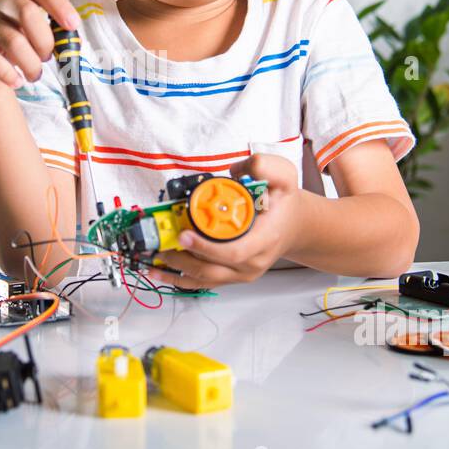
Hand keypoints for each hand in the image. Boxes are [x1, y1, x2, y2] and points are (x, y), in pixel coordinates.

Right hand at [0, 0, 79, 89]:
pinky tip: (17, 81)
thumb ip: (51, 29)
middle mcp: (1, 3)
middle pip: (26, 12)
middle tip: (49, 57)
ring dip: (30, 64)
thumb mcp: (31, 26)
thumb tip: (74, 44)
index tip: (73, 25)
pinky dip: (8, 74)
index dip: (59, 4)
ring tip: (35, 75)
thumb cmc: (15, 36)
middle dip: (44, 40)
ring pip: (13, 41)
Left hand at [154, 153, 302, 287]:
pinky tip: (161, 272)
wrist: (294, 224)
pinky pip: (205, 282)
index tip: (185, 235)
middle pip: (213, 270)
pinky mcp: (232, 275)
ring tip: (154, 260)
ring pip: (206, 279)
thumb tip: (235, 171)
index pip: (234, 252)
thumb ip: (264, 166)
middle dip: (183, 260)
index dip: (207, 247)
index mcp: (265, 238)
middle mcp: (253, 261)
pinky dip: (181, 278)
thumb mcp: (284, 175)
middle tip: (161, 245)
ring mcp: (242, 272)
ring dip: (177, 272)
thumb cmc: (285, 202)